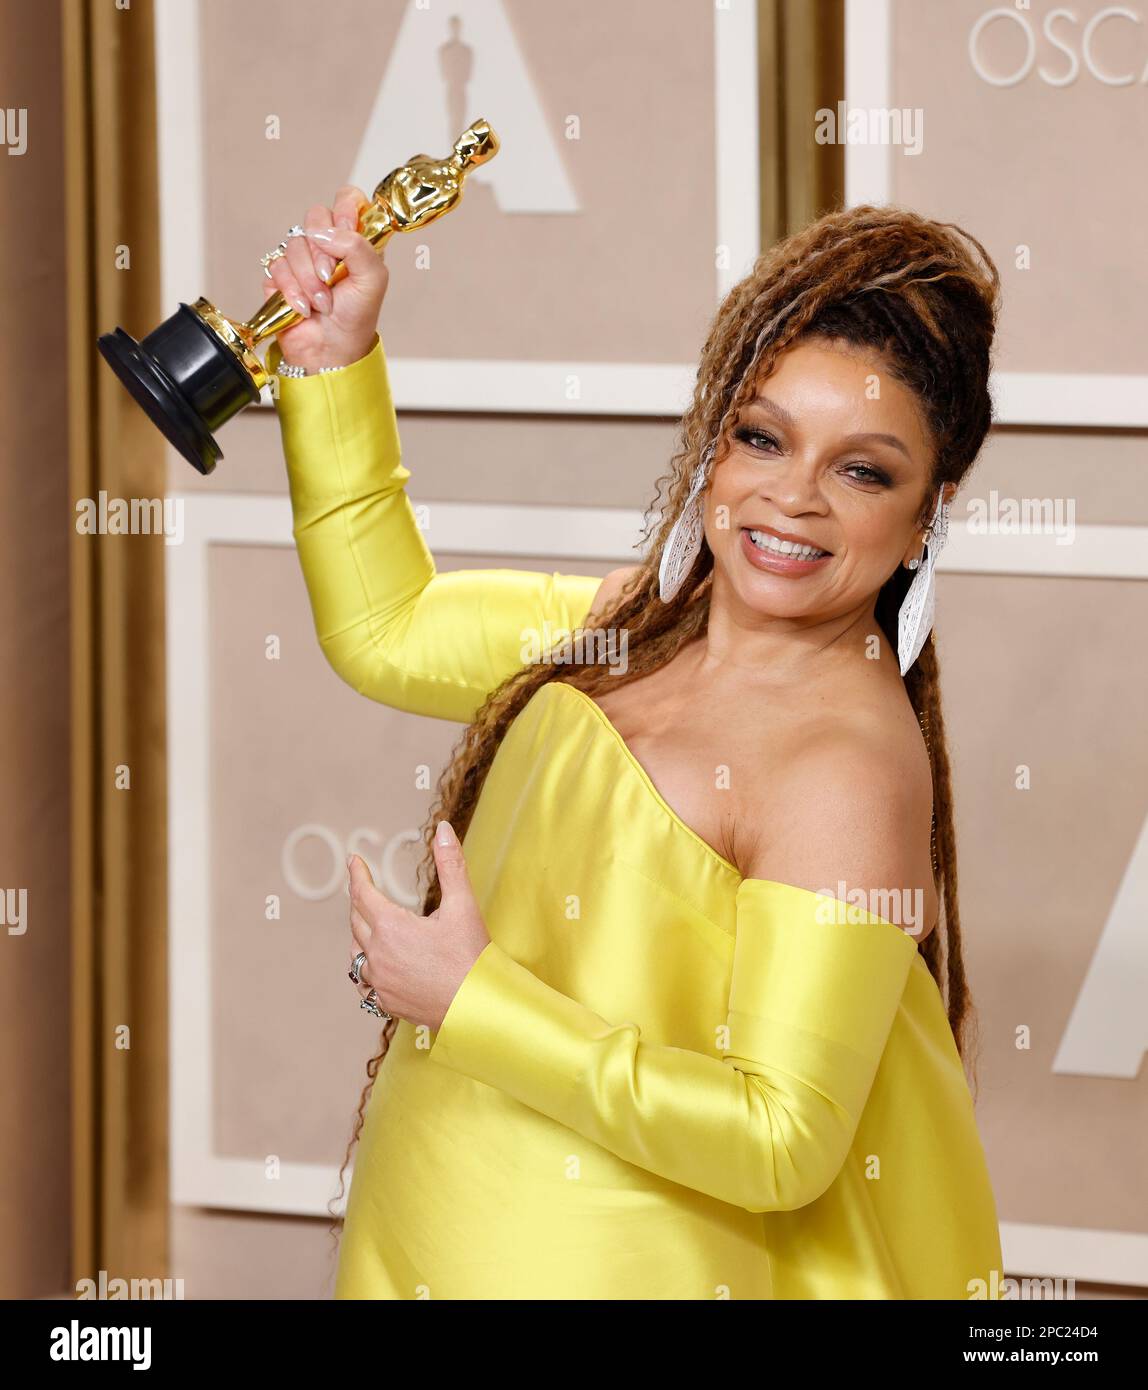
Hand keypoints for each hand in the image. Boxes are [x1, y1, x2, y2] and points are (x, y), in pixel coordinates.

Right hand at [262, 184, 389, 372]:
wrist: (332, 350)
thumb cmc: (357, 318)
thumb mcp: (373, 280)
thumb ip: (358, 246)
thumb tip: (325, 233)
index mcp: (354, 239)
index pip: (348, 199)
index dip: (344, 209)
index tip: (346, 231)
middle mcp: (328, 244)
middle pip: (315, 216)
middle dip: (323, 251)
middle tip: (331, 276)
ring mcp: (302, 258)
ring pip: (295, 244)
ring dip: (309, 279)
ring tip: (322, 302)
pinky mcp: (280, 275)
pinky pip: (278, 266)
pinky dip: (292, 290)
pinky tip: (304, 308)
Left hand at [347, 821, 491, 1032]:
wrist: (477, 1008)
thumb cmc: (472, 957)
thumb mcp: (463, 905)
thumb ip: (450, 864)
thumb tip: (442, 829)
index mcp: (391, 926)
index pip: (363, 893)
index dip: (357, 874)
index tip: (354, 861)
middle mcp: (377, 954)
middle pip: (355, 920)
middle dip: (358, 900)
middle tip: (361, 887)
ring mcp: (379, 981)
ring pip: (355, 951)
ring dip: (358, 932)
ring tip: (364, 922)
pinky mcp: (385, 1002)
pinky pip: (362, 980)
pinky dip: (363, 964)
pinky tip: (370, 964)